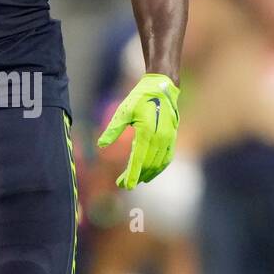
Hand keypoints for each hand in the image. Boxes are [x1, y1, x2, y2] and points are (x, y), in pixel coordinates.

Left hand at [97, 73, 179, 187]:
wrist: (163, 87)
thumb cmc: (141, 97)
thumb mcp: (123, 111)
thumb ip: (113, 129)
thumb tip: (101, 145)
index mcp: (147, 131)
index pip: (138, 159)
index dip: (131, 174)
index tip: (124, 186)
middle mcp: (160, 137)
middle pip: (147, 164)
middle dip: (136, 176)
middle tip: (122, 184)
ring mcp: (168, 138)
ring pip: (158, 164)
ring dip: (147, 174)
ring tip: (135, 180)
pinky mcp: (173, 137)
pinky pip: (167, 158)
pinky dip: (159, 168)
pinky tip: (150, 173)